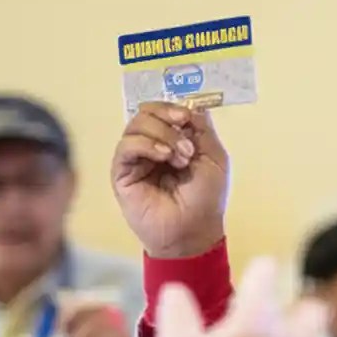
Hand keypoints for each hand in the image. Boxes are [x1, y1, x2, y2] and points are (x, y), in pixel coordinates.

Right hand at [112, 102, 229, 258]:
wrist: (193, 232)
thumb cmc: (206, 199)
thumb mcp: (214, 157)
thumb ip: (202, 128)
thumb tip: (189, 104)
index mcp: (172, 139)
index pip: (163, 109)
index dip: (173, 108)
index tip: (186, 118)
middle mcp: (151, 145)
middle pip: (147, 111)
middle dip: (168, 120)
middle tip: (187, 145)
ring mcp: (135, 158)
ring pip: (136, 124)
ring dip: (162, 135)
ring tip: (180, 158)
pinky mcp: (122, 173)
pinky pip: (126, 146)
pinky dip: (146, 144)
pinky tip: (163, 157)